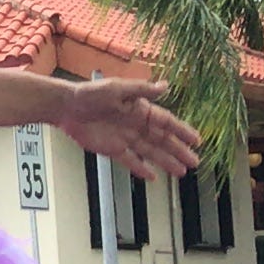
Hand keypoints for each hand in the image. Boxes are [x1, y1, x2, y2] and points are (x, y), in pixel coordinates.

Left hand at [60, 77, 203, 181]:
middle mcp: (136, 124)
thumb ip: (142, 90)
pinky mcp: (111, 149)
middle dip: (179, 151)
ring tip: (181, 173)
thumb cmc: (90, 93)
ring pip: (150, 153)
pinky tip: (152, 177)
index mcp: (140, 109)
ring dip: (166, 162)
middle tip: (195, 162)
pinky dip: (141, 169)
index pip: (166, 122)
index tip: (197, 141)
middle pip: (162, 140)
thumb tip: (166, 86)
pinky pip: (130, 160)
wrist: (65, 107)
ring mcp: (124, 137)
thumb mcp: (117, 89)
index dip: (182, 131)